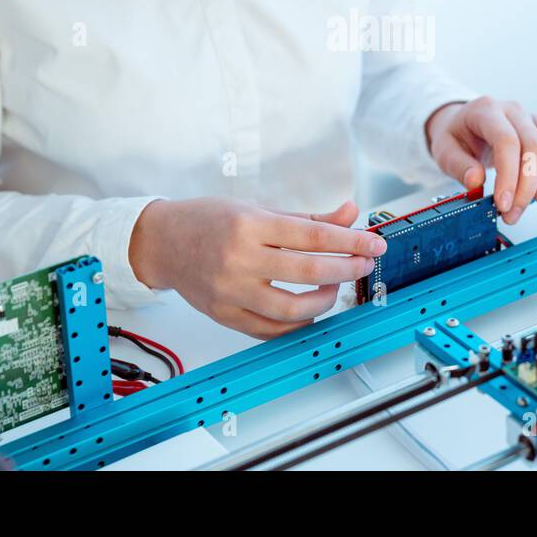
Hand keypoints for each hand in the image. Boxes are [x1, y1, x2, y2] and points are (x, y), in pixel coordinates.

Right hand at [128, 198, 384, 338]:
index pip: (314, 237)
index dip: (351, 242)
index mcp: (250, 225)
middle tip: (364, 264)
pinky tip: (309, 308)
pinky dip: (296, 322)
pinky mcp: (224, 315)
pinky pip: (271, 329)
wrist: (163, 242)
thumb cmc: (209, 220)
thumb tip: (351, 213)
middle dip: (347, 269)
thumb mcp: (258, 208)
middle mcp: (239, 260)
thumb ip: (308, 217)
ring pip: (292, 309)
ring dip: (324, 300)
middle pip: (309, 272)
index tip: (374, 244)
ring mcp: (231, 292)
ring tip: (333, 287)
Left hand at [425, 96, 536, 224]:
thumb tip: (476, 181)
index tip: (504, 204)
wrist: (461, 123)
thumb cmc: (457, 135)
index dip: (509, 177)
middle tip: (514, 211)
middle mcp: (513, 110)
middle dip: (527, 186)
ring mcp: (532, 115)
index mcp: (487, 111)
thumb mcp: (444, 150)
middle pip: (534, 145)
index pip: (507, 142)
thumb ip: (458, 166)